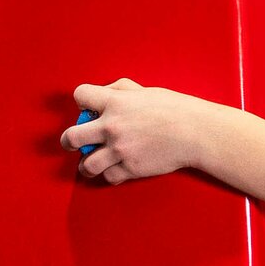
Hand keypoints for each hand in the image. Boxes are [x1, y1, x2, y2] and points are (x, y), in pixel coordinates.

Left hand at [61, 78, 196, 183]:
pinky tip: (114, 169)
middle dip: (69, 140)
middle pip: (72, 136)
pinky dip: (110, 174)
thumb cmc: (175, 109)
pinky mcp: (130, 168)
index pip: (80, 95)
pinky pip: (109, 176)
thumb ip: (122, 89)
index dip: (81, 100)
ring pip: (86, 164)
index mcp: (114, 102)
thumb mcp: (145, 91)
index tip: (86, 107)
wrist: (195, 132)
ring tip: (89, 163)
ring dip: (86, 164)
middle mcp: (111, 126)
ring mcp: (119, 149)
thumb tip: (107, 92)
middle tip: (72, 142)